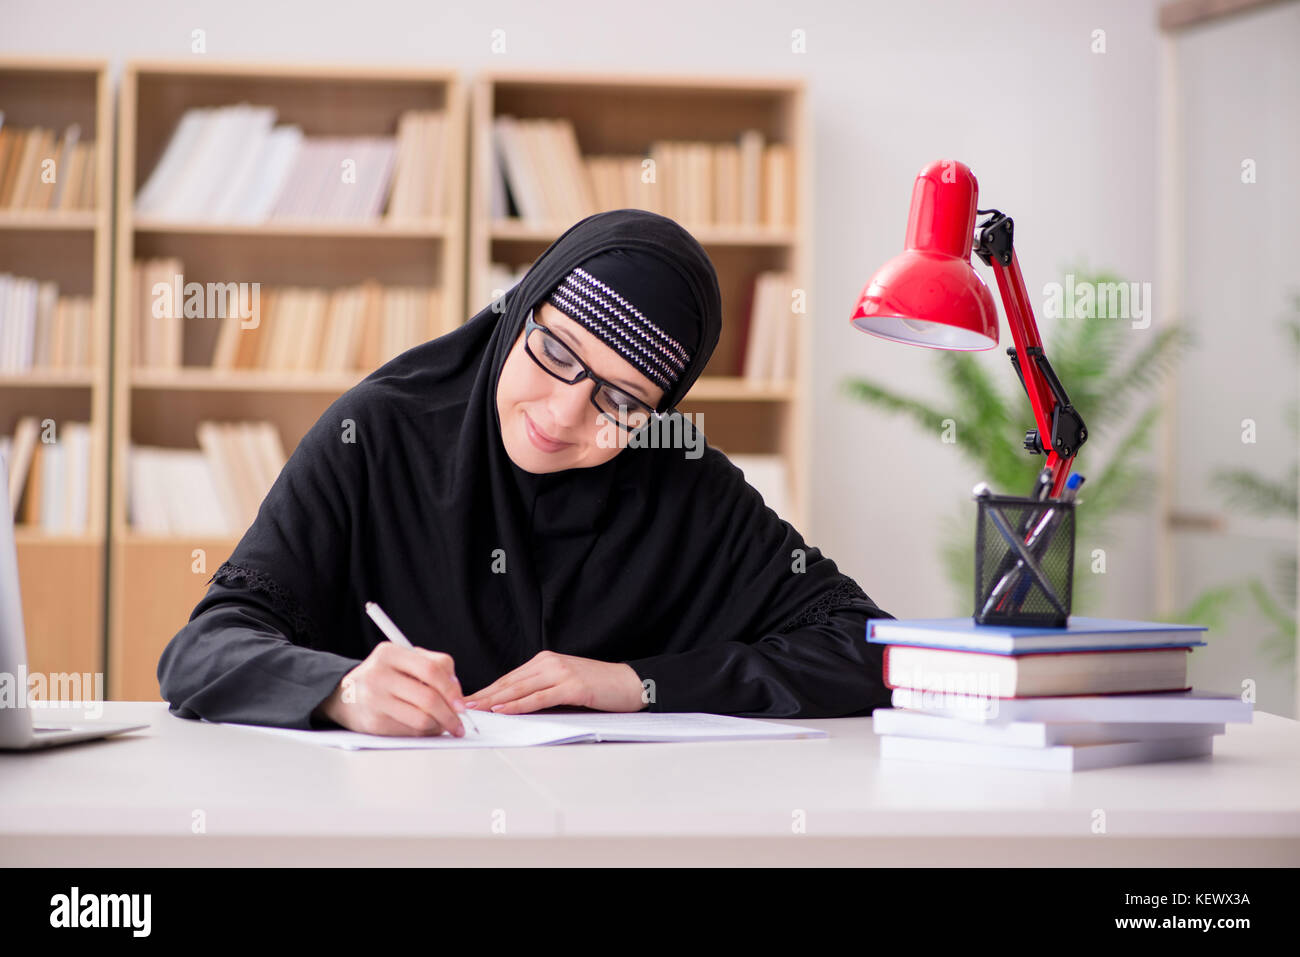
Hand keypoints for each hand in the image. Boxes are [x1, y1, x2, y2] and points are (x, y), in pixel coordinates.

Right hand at [316, 642, 468, 735]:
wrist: (345, 695)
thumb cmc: (384, 676)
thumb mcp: (404, 659)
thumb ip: (434, 665)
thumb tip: (457, 692)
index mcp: (389, 653)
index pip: (432, 670)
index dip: (452, 689)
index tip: (461, 703)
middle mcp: (378, 675)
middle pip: (428, 698)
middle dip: (450, 714)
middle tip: (459, 722)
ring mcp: (373, 700)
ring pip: (421, 719)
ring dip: (439, 725)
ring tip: (443, 725)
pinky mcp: (373, 723)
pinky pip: (410, 732)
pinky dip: (424, 732)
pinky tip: (426, 728)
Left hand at [464, 651, 647, 714]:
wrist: (630, 683)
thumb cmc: (599, 686)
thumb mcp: (566, 682)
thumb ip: (542, 688)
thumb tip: (515, 704)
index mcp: (545, 660)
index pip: (510, 677)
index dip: (488, 689)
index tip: (469, 699)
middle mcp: (549, 662)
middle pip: (509, 682)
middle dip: (484, 695)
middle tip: (462, 705)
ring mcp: (560, 673)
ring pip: (519, 689)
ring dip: (494, 701)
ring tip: (475, 709)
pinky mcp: (571, 687)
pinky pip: (538, 698)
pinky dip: (517, 705)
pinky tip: (502, 710)